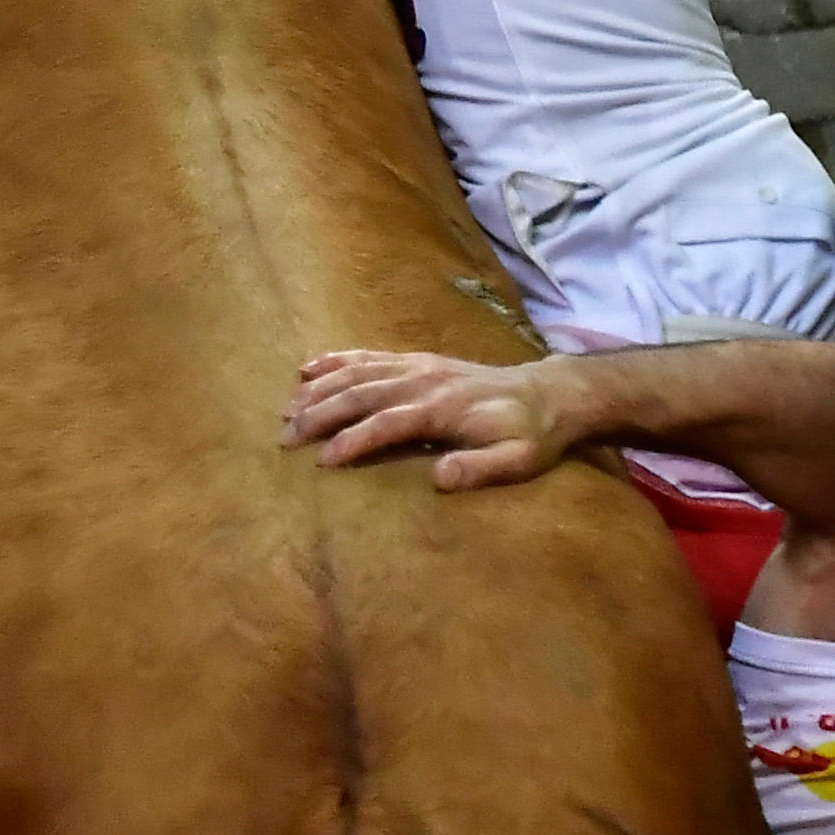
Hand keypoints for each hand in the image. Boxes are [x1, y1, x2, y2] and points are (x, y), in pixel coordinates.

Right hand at [283, 349, 578, 486]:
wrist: (549, 393)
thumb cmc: (531, 435)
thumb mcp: (518, 460)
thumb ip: (480, 468)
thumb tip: (438, 478)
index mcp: (442, 408)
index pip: (386, 422)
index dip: (352, 441)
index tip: (322, 461)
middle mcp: (423, 381)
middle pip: (361, 393)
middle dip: (320, 414)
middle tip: (285, 437)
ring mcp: (417, 366)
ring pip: (358, 372)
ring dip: (320, 389)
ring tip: (286, 409)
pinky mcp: (417, 361)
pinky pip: (369, 356)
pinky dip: (336, 360)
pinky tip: (308, 369)